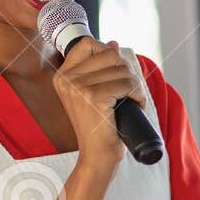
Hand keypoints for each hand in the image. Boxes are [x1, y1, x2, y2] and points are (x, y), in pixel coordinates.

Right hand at [53, 39, 148, 166]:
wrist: (96, 156)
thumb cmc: (99, 126)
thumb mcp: (94, 92)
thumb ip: (100, 66)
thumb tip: (113, 43)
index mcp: (62, 76)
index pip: (89, 43)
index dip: (108, 54)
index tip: (113, 74)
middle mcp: (67, 79)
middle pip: (110, 54)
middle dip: (126, 71)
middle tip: (126, 92)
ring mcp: (79, 87)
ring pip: (122, 69)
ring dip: (134, 86)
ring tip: (128, 102)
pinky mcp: (94, 97)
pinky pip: (128, 84)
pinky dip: (137, 95)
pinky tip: (133, 106)